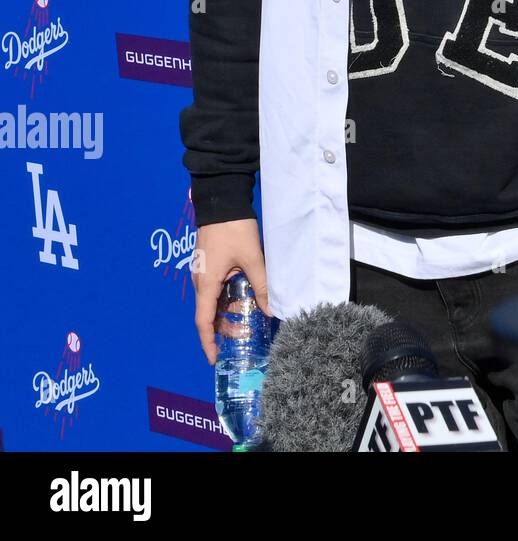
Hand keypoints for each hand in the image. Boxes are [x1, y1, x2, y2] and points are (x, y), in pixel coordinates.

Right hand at [193, 218, 271, 365]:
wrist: (222, 201)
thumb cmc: (234, 230)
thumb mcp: (252, 258)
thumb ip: (262, 285)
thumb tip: (272, 309)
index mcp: (207, 283)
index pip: (203, 321)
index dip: (208, 342)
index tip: (213, 359)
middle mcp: (201, 281)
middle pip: (209, 313)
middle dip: (225, 327)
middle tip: (247, 331)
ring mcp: (204, 272)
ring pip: (214, 301)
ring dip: (228, 311)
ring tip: (250, 315)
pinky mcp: (210, 264)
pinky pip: (217, 288)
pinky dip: (228, 297)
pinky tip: (245, 296)